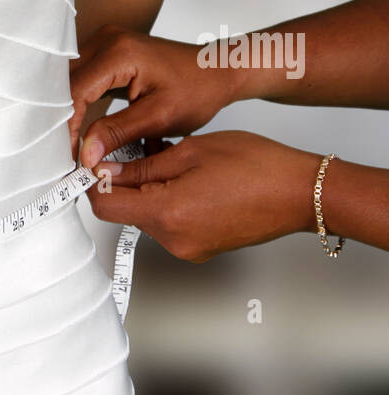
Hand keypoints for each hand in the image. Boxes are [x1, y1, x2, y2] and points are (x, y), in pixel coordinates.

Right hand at [68, 24, 238, 164]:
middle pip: (65, 83)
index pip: (74, 92)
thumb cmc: (197, 89)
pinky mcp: (108, 52)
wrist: (216, 71)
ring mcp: (106, 42)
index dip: (66, 128)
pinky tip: (79, 126)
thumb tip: (85, 154)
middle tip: (62, 155)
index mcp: (119, 53)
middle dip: (60, 120)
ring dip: (67, 111)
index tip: (67, 158)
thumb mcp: (159, 117)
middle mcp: (107, 40)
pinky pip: (83, 77)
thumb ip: (118, 132)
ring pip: (70, 80)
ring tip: (68, 144)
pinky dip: (78, 102)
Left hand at [87, 130, 322, 260]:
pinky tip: (190, 175)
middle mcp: (175, 241)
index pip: (104, 206)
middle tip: (143, 146)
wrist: (300, 192)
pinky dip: (170, 198)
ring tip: (173, 156)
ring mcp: (190, 248)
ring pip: (149, 214)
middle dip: (127, 179)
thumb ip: (142, 165)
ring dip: (150, 186)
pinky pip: (171, 222)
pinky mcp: (203, 247)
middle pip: (126, 210)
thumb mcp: (189, 151)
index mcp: (167, 214)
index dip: (94, 181)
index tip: (96, 159)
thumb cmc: (255, 166)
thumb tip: (106, 170)